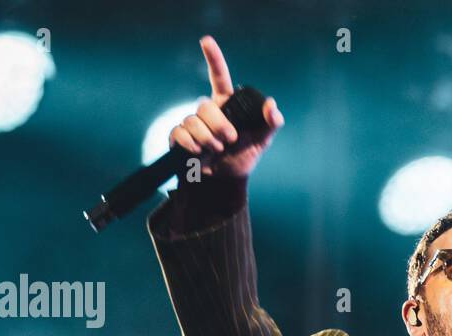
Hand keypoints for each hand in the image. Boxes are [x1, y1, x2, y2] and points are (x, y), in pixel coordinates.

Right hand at [169, 35, 283, 179]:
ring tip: (216, 150)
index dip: (213, 58)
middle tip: (230, 141)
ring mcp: (191, 122)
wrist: (225, 179)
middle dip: (219, 127)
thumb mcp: (262, 140)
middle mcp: (207, 110)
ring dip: (208, 140)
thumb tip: (272, 105)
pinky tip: (199, 153)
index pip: (218, 76)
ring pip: (193, 121)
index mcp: (226, 104)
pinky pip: (180, 134)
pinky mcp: (179, 136)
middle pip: (206, 107)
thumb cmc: (244, 155)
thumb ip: (271, 123)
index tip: (206, 41)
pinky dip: (191, 145)